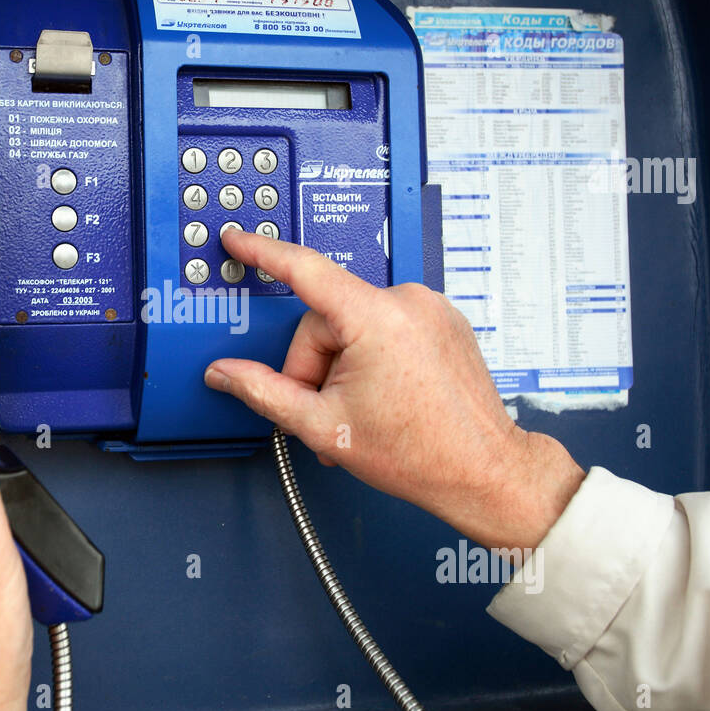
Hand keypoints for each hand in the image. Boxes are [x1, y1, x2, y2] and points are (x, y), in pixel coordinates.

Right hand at [206, 230, 585, 551]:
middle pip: (326, 320)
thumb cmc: (422, 454)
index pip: (304, 270)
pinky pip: (386, 328)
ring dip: (344, 367)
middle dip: (315, 368)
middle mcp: (408, 302)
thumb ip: (264, 392)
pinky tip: (382, 398)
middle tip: (327, 414)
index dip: (262, 252)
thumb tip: (226, 373)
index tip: (238, 239)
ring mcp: (431, 309)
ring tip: (359, 413)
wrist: (484, 471)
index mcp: (377, 318)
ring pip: (355, 326)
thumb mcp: (324, 426)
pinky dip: (373, 359)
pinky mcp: (443, 322)